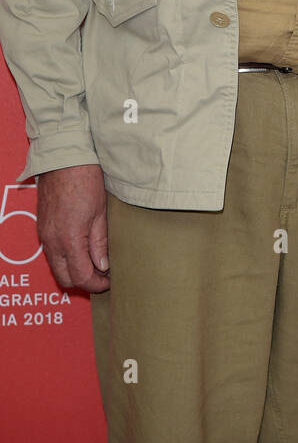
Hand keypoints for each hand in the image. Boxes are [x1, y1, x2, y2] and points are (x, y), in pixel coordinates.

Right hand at [37, 164, 110, 293]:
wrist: (63, 158)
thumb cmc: (84, 179)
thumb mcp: (100, 212)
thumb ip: (99, 242)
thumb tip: (102, 265)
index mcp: (68, 240)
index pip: (80, 276)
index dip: (97, 284)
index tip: (109, 281)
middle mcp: (52, 241)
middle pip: (65, 278)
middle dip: (84, 281)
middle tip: (103, 275)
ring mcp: (45, 234)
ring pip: (57, 266)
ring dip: (74, 269)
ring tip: (95, 261)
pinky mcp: (43, 227)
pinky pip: (52, 252)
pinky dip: (66, 257)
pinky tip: (82, 248)